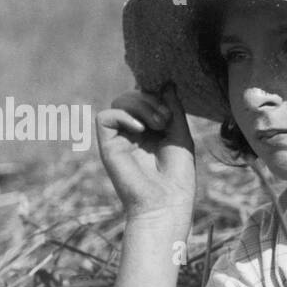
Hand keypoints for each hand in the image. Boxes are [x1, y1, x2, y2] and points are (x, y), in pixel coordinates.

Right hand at [96, 85, 196, 223]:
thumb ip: (174, 109)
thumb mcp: (180, 136)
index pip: (146, 97)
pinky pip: (105, 116)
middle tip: (166, 119)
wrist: (165, 204)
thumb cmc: (177, 177)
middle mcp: (133, 132)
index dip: (155, 92)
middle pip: (133, 95)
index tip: (170, 101)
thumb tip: (167, 83)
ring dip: (141, 105)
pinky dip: (124, 115)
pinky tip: (141, 129)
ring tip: (158, 123)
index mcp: (151, 130)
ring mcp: (120, 138)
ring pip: (120, 101)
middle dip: (151, 99)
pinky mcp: (107, 146)